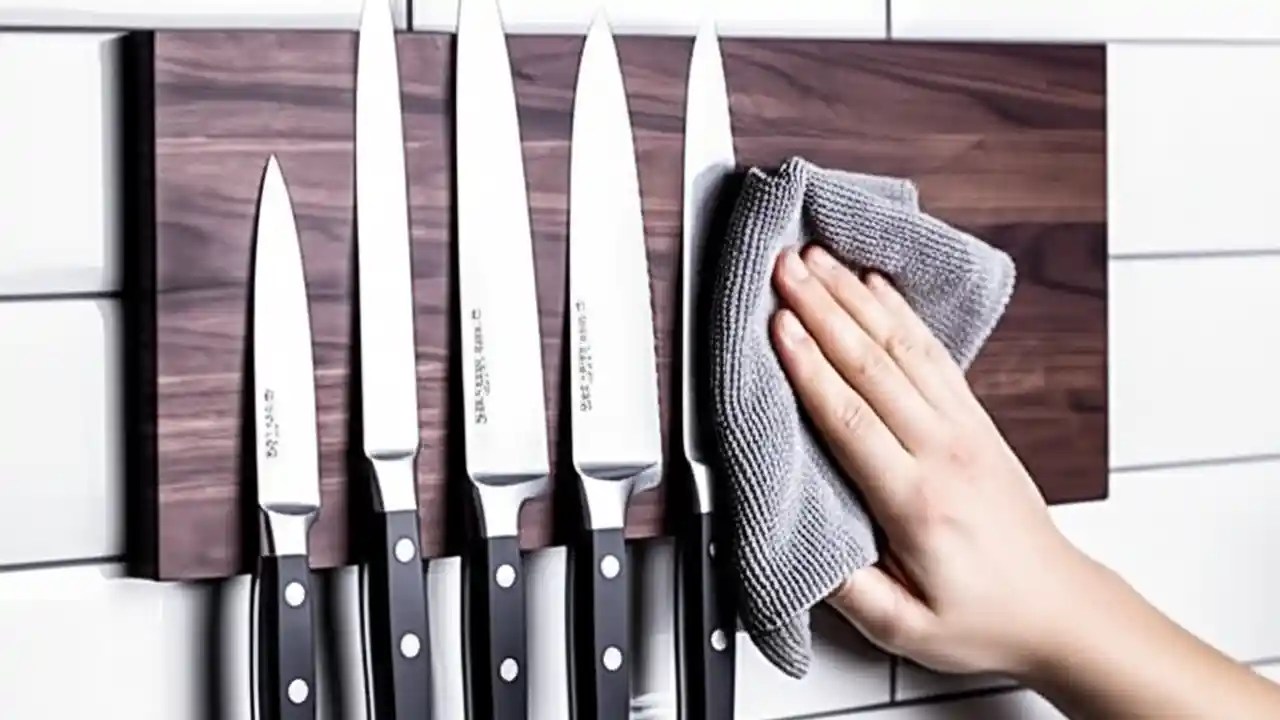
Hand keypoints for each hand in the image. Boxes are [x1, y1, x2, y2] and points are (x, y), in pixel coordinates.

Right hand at [769, 245, 1104, 678]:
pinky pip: (935, 354)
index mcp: (918, 502)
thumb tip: (796, 544)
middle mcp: (944, 452)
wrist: (1061, 609)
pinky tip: (876, 287)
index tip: (777, 325)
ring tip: (818, 260)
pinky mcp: (976, 422)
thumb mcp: (905, 632)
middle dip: (822, 309)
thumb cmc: (986, 619)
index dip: (809, 368)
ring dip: (855, 298)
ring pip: (903, 348)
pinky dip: (902, 314)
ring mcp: (965, 430)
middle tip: (785, 267)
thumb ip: (847, 589)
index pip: (851, 420)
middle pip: (873, 366)